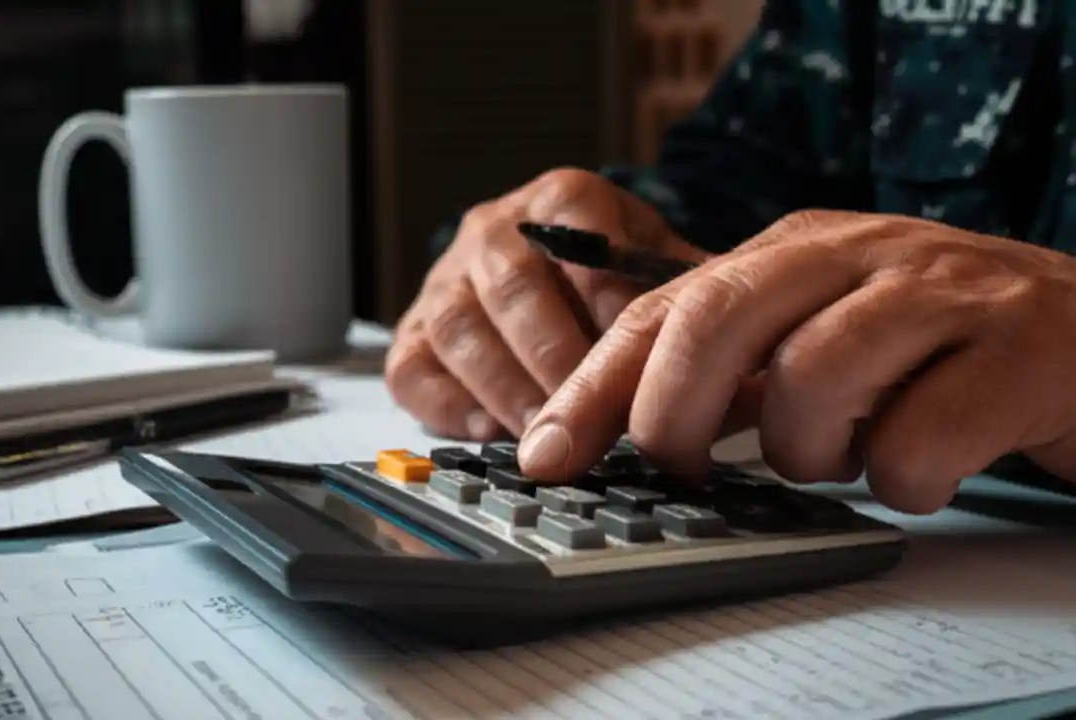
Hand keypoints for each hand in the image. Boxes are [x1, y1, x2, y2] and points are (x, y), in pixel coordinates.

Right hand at [385, 168, 705, 439]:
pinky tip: (491, 434)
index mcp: (560, 199)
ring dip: (504, 385)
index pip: (575, 229)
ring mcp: (444, 282)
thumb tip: (746, 346)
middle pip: (509, 283)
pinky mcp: (411, 335)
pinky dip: (449, 406)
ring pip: (456, 327)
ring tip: (547, 433)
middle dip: (552, 352)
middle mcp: (493, 229)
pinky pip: (412, 369)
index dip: (605, 292)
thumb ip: (694, 292)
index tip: (637, 348)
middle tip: (589, 407)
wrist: (546, 278)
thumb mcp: (660, 265)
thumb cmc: (612, 282)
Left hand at [518, 209, 1075, 513]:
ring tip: (841, 454)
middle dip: (673, 413)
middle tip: (682, 469)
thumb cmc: (936, 349)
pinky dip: (901, 480)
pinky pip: (917, 441)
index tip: (546, 453)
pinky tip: (919, 466)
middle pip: (716, 317)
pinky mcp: (1019, 353)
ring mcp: (942, 294)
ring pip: (813, 379)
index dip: (594, 385)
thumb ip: (735, 367)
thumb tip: (619, 429)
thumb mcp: (820, 335)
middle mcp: (861, 252)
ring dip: (805, 451)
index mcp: (798, 247)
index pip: (664, 306)